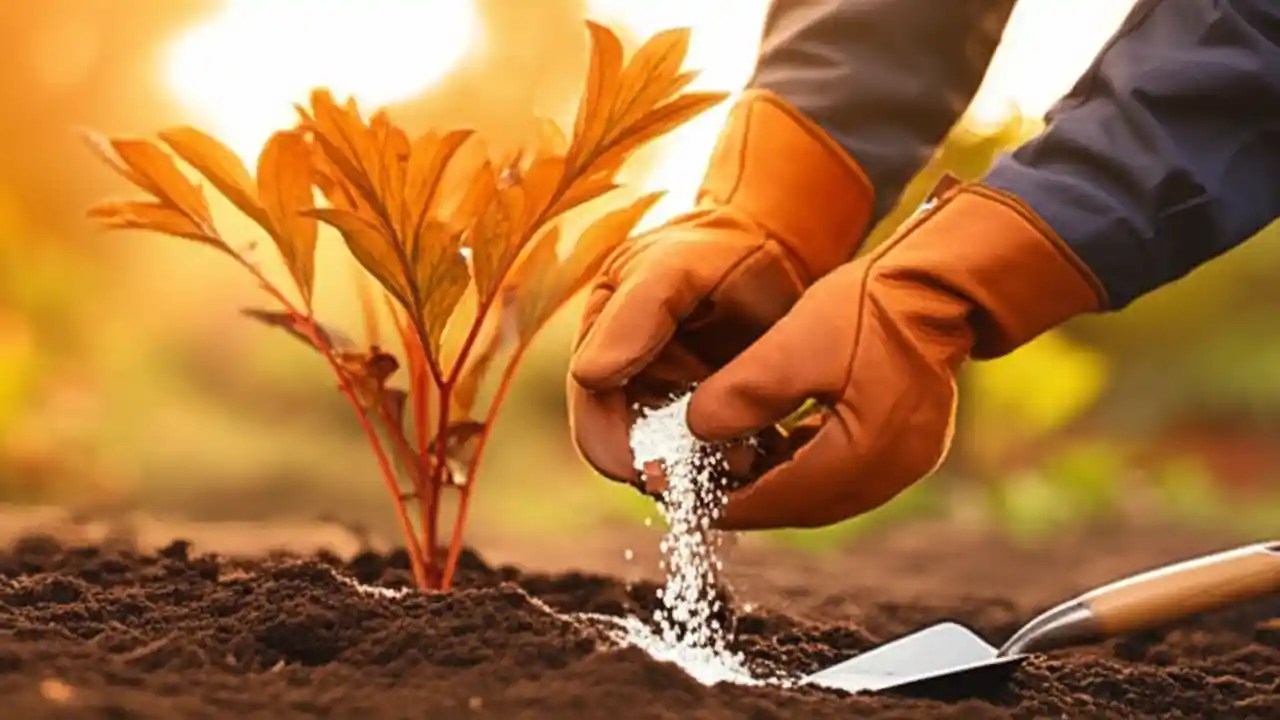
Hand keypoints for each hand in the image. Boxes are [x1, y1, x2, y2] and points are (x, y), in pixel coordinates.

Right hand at [567, 89, 873, 484]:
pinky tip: (771, 452)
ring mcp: (677, 405)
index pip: (594, 421)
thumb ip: (634, 313)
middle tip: (711, 474)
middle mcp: (633, 385)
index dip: (617, 454)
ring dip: (709, 474)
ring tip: (751, 456)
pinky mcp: (724, 417)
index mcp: (602, 349)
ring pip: (681, 463)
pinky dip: (743, 465)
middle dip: (669, 472)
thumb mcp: (672, 266)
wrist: (780, 245)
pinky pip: (725, 458)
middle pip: (635, 454)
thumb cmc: (718, 248)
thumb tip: (589, 375)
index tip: (654, 471)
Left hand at [686, 182, 1106, 529]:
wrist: (938, 283)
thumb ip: (744, 393)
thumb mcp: (793, 345)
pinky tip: (772, 444)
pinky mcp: (906, 447)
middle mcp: (887, 474)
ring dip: (774, 483)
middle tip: (696, 486)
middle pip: (801, 507)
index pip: (780, 499)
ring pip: (821, 494)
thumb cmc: (870, 308)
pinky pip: (843, 473)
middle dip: (747, 499)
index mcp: (862, 456)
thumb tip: (696, 432)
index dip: (725, 501)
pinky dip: (802, 466)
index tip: (681, 495)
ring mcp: (903, 464)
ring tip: (725, 464)